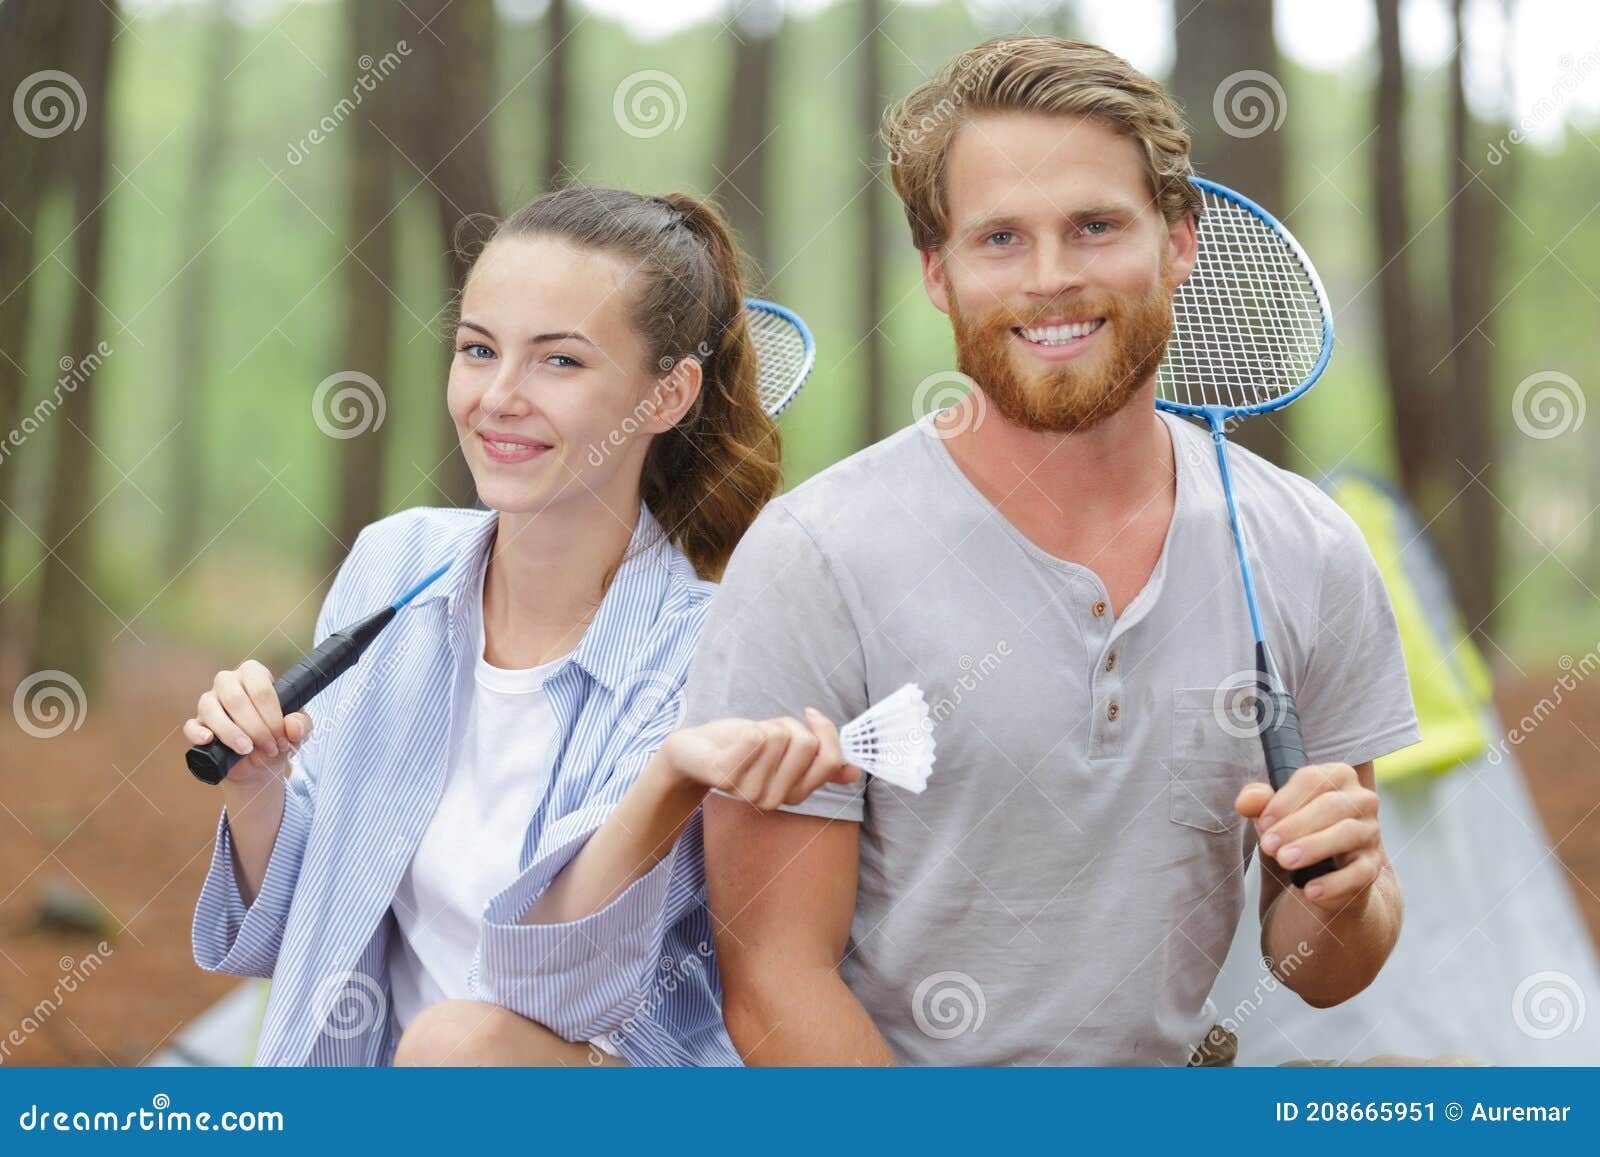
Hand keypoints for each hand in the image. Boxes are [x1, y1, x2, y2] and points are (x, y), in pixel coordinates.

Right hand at [182, 660, 312, 787]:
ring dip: (231, 732)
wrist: (260, 764)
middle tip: (269, 747)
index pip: (260, 686)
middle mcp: (229, 683)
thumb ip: (302, 726)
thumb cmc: (278, 738)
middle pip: (235, 697)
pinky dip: (198, 733)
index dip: (272, 714)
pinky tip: (210, 740)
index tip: (281, 737)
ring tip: (247, 749)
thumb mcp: (297, 732)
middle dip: (255, 726)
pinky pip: (191, 725)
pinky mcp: (197, 724)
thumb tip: (292, 725)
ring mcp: (209, 702)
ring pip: (210, 708)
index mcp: (255, 676)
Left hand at [660, 708, 859, 810]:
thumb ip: (819, 761)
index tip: (810, 715)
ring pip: (779, 738)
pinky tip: (733, 741)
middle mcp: (773, 801)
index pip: (830, 760)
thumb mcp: (787, 749)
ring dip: (766, 727)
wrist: (695, 750)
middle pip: (806, 745)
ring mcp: (747, 792)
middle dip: (789, 726)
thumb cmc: (742, 746)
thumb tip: (854, 771)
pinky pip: (754, 738)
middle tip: (767, 734)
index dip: (825, 730)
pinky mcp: (725, 777)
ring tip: (747, 739)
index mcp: (794, 795)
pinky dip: (747, 729)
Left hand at [1235, 762, 1385, 908]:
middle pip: (1331, 806)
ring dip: (1312, 847)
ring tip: (1284, 861)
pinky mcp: (1372, 865)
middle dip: (1295, 826)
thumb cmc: (1295, 827)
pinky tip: (1309, 890)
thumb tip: (1245, 802)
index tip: (1263, 822)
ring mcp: (1370, 833)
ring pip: (1347, 834)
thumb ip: (1258, 800)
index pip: (1313, 778)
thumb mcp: (1273, 811)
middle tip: (1269, 845)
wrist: (1322, 869)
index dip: (1285, 800)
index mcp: (1337, 776)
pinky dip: (1333, 883)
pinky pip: (1359, 873)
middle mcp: (1361, 800)